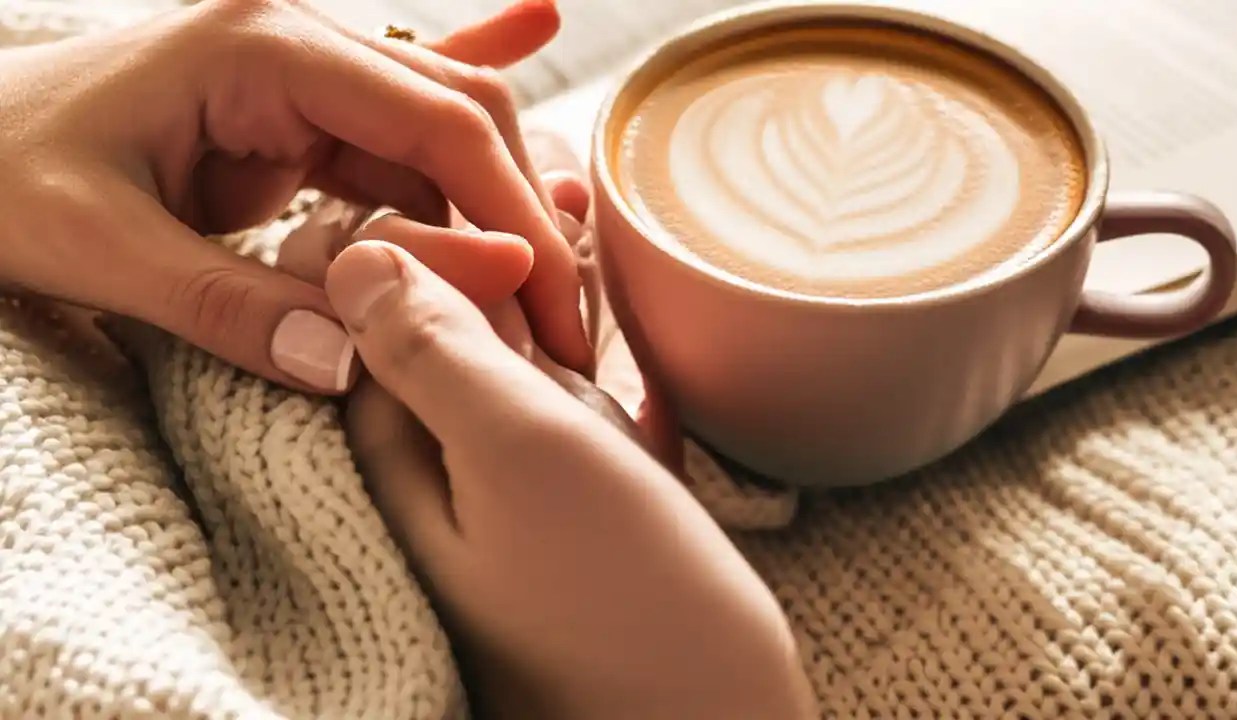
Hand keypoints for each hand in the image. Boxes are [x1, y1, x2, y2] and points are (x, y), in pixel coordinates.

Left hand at [0, 0, 590, 394]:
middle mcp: (298, 43)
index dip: (510, 213)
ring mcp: (300, 75)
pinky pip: (399, 124)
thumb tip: (354, 364)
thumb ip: (226, 305)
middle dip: (522, 216)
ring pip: (442, 135)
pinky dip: (464, 106)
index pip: (434, 122)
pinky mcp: (294, 114)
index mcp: (262, 47)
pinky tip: (533, 20)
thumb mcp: (98, 249)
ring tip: (548, 296)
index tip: (550, 304)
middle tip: (560, 323)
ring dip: (497, 213)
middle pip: (461, 116)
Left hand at [271, 193, 813, 717]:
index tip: (522, 238)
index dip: (439, 247)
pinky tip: (597, 297)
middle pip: (440, 319)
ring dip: (540, 284)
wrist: (713, 717)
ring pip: (505, 349)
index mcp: (394, 451)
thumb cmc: (624, 597)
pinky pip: (558, 395)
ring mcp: (504, 482)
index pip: (371, 305)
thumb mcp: (521, 453)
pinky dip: (579, 339)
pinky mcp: (565, 498)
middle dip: (494, 254)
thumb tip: (352, 253)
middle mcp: (435, 464)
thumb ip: (434, 352)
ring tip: (573, 210)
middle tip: (557, 200)